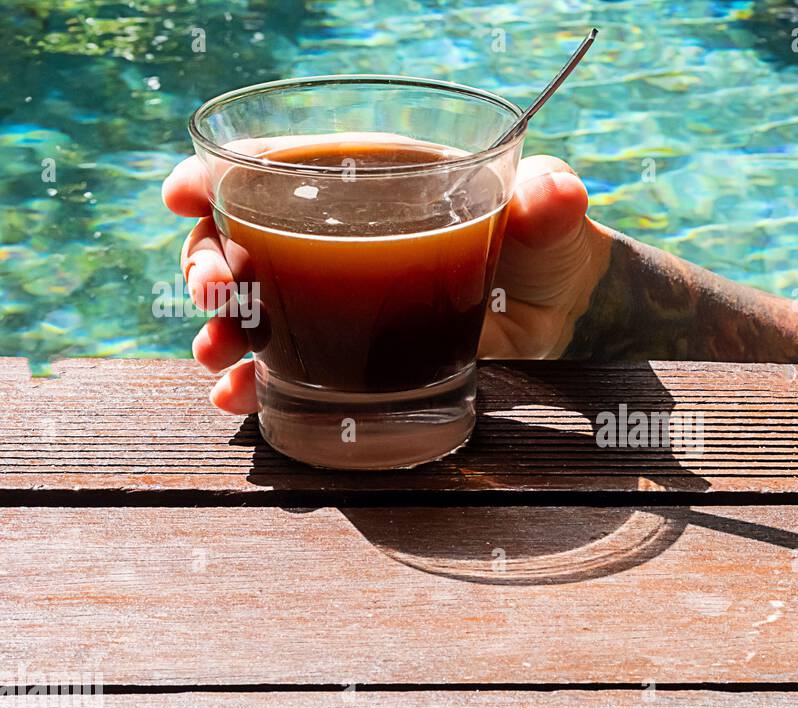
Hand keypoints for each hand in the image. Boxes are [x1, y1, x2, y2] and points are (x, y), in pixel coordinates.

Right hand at [162, 151, 604, 412]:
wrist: (562, 318)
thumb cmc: (546, 248)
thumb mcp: (547, 215)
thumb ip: (547, 199)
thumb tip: (554, 193)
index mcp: (368, 184)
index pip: (277, 168)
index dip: (217, 174)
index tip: (183, 192)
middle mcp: (337, 240)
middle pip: (244, 240)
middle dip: (208, 261)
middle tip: (216, 291)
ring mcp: (337, 303)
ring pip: (252, 307)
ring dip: (220, 328)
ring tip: (217, 352)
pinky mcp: (350, 357)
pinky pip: (284, 366)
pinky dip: (253, 382)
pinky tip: (238, 397)